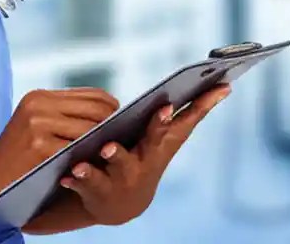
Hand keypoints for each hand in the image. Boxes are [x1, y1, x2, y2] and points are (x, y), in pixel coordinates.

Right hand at [0, 88, 119, 195]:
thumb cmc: (18, 158)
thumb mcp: (35, 126)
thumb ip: (65, 116)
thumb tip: (111, 114)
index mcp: (39, 96)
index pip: (93, 95)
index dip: (114, 110)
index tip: (122, 126)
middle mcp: (39, 105)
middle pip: (98, 110)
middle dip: (114, 127)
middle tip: (122, 144)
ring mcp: (39, 124)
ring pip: (93, 130)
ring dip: (104, 144)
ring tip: (110, 155)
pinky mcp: (41, 146)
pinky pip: (80, 150)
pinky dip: (91, 159)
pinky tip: (95, 168)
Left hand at [60, 84, 231, 225]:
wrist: (117, 205)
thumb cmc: (141, 159)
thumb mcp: (160, 141)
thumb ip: (178, 116)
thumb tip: (221, 84)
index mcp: (161, 146)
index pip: (187, 122)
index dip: (202, 106)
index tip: (218, 88)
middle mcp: (146, 163)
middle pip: (155, 141)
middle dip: (160, 125)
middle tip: (163, 110)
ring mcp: (123, 179)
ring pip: (120, 166)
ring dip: (115, 155)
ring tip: (106, 146)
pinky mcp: (98, 191)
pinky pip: (86, 184)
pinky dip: (78, 179)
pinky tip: (68, 175)